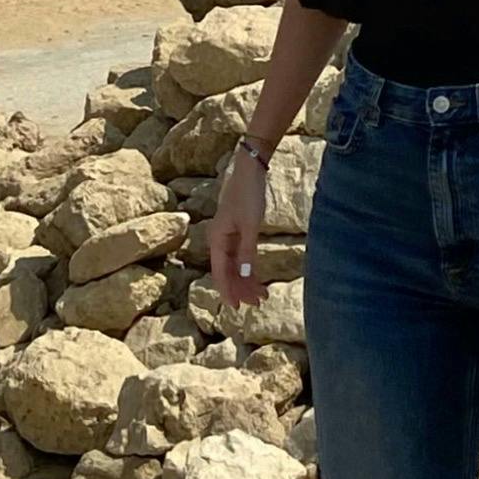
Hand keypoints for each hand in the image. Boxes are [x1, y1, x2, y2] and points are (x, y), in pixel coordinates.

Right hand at [208, 147, 268, 307]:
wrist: (250, 171)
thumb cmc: (247, 195)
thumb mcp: (250, 226)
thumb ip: (247, 251)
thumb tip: (245, 276)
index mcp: (217, 240)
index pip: (220, 273)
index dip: (227, 291)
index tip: (236, 308)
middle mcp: (219, 240)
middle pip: (227, 272)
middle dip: (241, 289)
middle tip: (257, 303)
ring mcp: (228, 237)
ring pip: (235, 266)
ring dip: (246, 281)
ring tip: (262, 295)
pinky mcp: (237, 232)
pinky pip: (241, 256)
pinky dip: (248, 268)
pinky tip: (257, 278)